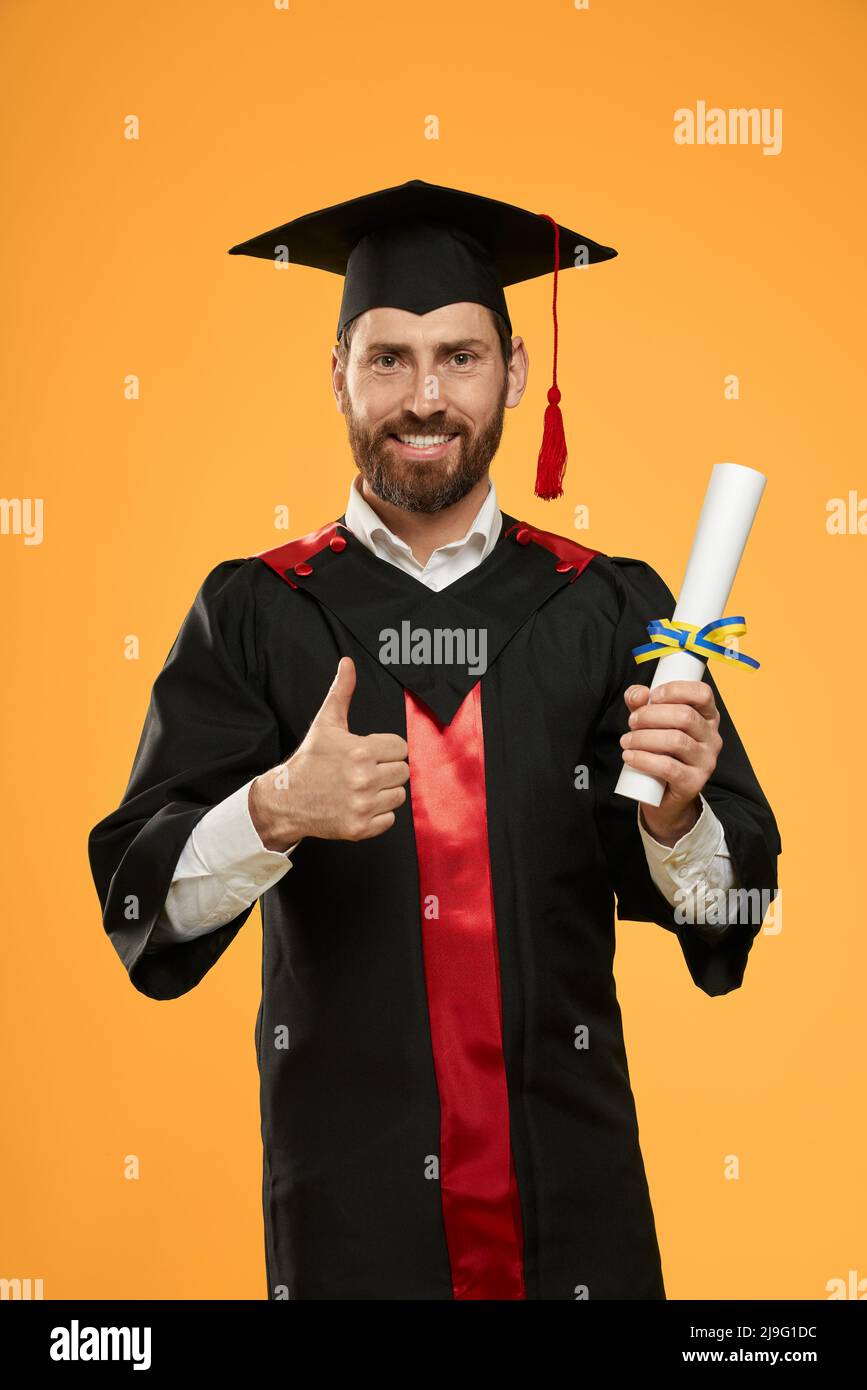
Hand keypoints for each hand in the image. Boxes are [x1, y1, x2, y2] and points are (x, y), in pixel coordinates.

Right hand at [248, 656, 409, 850]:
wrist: (286, 799)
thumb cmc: (310, 760)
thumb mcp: (326, 723)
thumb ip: (341, 692)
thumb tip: (348, 663)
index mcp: (361, 751)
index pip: (401, 748)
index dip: (386, 749)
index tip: (370, 753)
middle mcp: (364, 779)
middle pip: (403, 772)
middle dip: (387, 770)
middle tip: (365, 771)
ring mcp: (362, 805)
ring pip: (398, 795)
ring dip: (384, 792)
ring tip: (362, 788)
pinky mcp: (360, 828)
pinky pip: (389, 820)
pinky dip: (378, 815)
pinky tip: (359, 805)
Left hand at [620, 680, 722, 845]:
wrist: (663, 796)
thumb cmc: (660, 751)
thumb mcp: (651, 723)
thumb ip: (641, 703)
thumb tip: (637, 694)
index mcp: (707, 717)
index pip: (703, 693)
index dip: (676, 690)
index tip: (652, 696)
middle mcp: (712, 738)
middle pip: (685, 716)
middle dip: (651, 715)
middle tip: (632, 722)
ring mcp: (706, 761)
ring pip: (676, 741)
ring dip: (644, 737)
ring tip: (626, 741)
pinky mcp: (694, 782)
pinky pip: (669, 767)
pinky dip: (645, 759)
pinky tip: (629, 757)